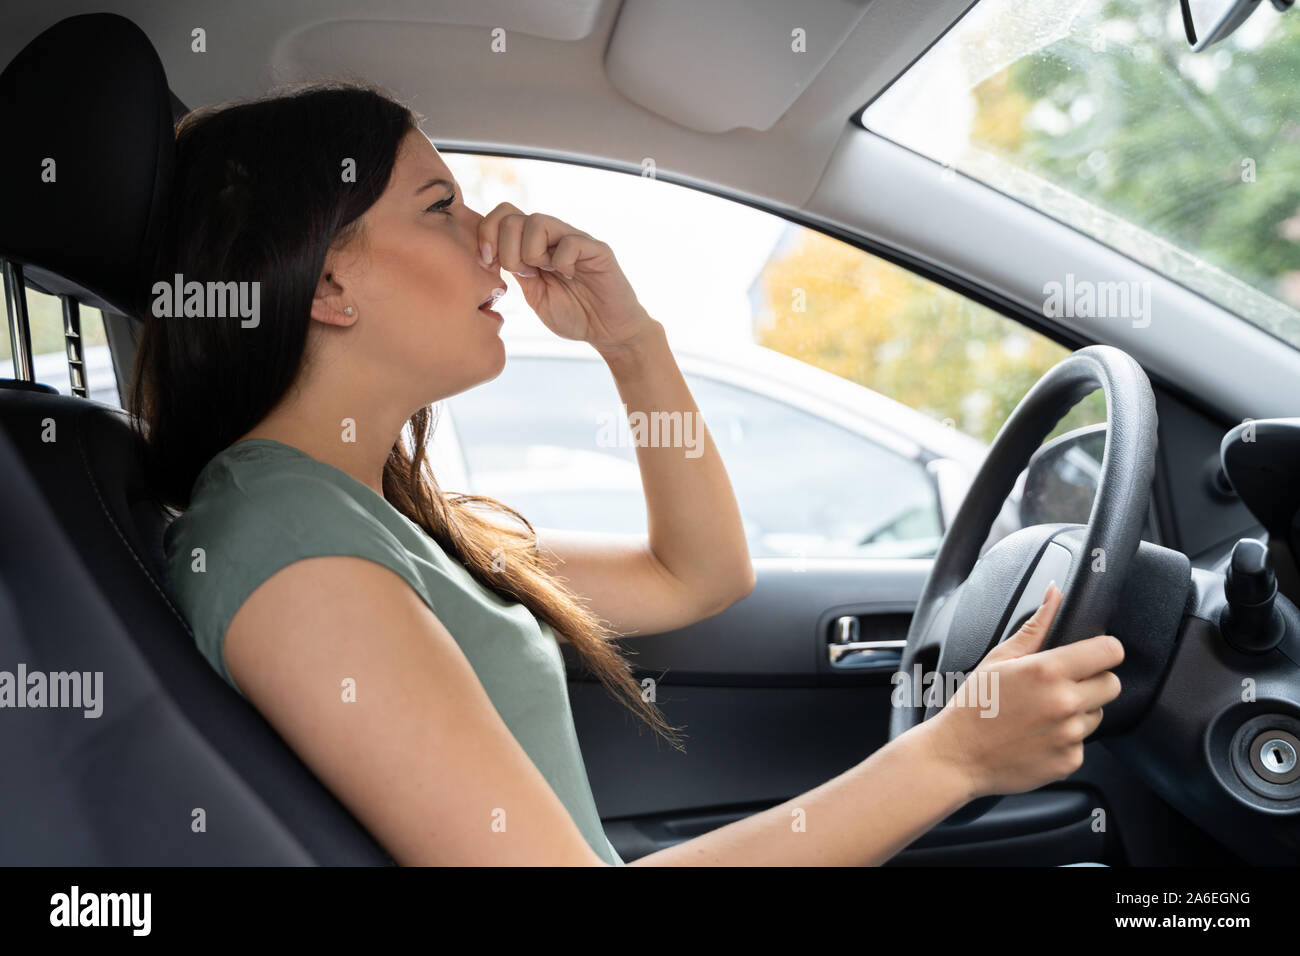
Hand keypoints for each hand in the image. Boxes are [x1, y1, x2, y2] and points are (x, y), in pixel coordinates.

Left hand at [477, 202, 652, 352]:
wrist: (608, 331)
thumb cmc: (573, 314)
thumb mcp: (534, 295)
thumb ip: (516, 271)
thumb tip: (489, 251)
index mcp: (534, 245)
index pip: (502, 216)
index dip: (486, 235)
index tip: (487, 264)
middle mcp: (553, 236)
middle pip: (511, 216)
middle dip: (506, 250)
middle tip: (523, 274)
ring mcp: (574, 239)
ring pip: (537, 221)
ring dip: (530, 253)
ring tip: (546, 273)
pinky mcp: (596, 249)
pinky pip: (569, 242)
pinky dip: (562, 262)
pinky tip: (570, 276)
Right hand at [923, 582, 1124, 799]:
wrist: (956, 756)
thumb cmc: (974, 704)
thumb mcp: (999, 658)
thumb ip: (1035, 625)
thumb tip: (1055, 592)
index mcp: (1048, 671)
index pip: (1110, 652)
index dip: (1103, 651)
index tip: (1092, 655)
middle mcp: (1064, 703)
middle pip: (1113, 684)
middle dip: (1094, 681)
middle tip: (1062, 685)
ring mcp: (1070, 735)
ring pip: (1098, 714)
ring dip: (1079, 711)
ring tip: (1042, 713)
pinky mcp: (1070, 762)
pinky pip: (1083, 743)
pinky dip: (1066, 740)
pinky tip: (1038, 736)